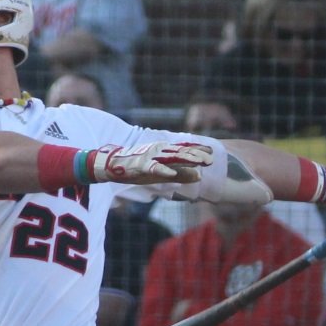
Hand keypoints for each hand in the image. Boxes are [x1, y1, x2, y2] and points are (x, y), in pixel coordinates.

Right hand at [92, 141, 211, 185]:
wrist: (112, 164)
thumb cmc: (138, 169)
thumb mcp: (162, 173)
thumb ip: (180, 174)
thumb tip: (200, 176)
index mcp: (164, 152)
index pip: (184, 149)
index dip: (198, 150)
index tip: (212, 152)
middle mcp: (159, 151)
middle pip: (181, 152)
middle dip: (196, 156)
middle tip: (210, 159)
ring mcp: (150, 157)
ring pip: (170, 158)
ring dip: (185, 160)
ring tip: (198, 163)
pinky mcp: (140, 165)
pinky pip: (153, 168)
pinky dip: (163, 171)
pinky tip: (172, 174)